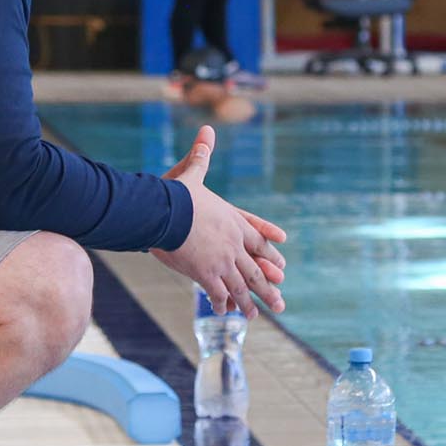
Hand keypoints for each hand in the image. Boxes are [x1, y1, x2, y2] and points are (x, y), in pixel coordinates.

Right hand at [152, 126, 286, 316]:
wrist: (164, 211)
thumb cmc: (176, 192)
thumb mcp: (192, 173)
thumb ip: (201, 156)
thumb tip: (207, 129)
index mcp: (233, 221)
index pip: (258, 239)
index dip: (270, 253)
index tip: (281, 265)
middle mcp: (233, 243)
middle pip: (256, 269)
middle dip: (268, 287)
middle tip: (280, 303)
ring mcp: (222, 260)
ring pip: (241, 285)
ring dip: (249, 302)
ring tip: (256, 315)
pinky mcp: (206, 272)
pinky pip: (218, 292)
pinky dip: (222, 302)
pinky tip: (225, 311)